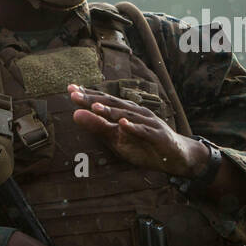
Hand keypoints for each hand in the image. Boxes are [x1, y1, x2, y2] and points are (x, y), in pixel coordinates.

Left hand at [68, 83, 207, 177]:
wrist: (176, 157)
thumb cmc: (144, 146)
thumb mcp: (117, 139)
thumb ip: (98, 127)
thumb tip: (75, 114)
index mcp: (126, 112)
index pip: (104, 101)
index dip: (88, 95)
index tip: (69, 89)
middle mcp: (137, 113)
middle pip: (113, 104)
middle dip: (94, 99)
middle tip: (75, 94)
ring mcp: (148, 123)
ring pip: (127, 115)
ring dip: (111, 111)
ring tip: (95, 107)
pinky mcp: (158, 136)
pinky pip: (144, 131)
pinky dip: (134, 128)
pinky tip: (123, 125)